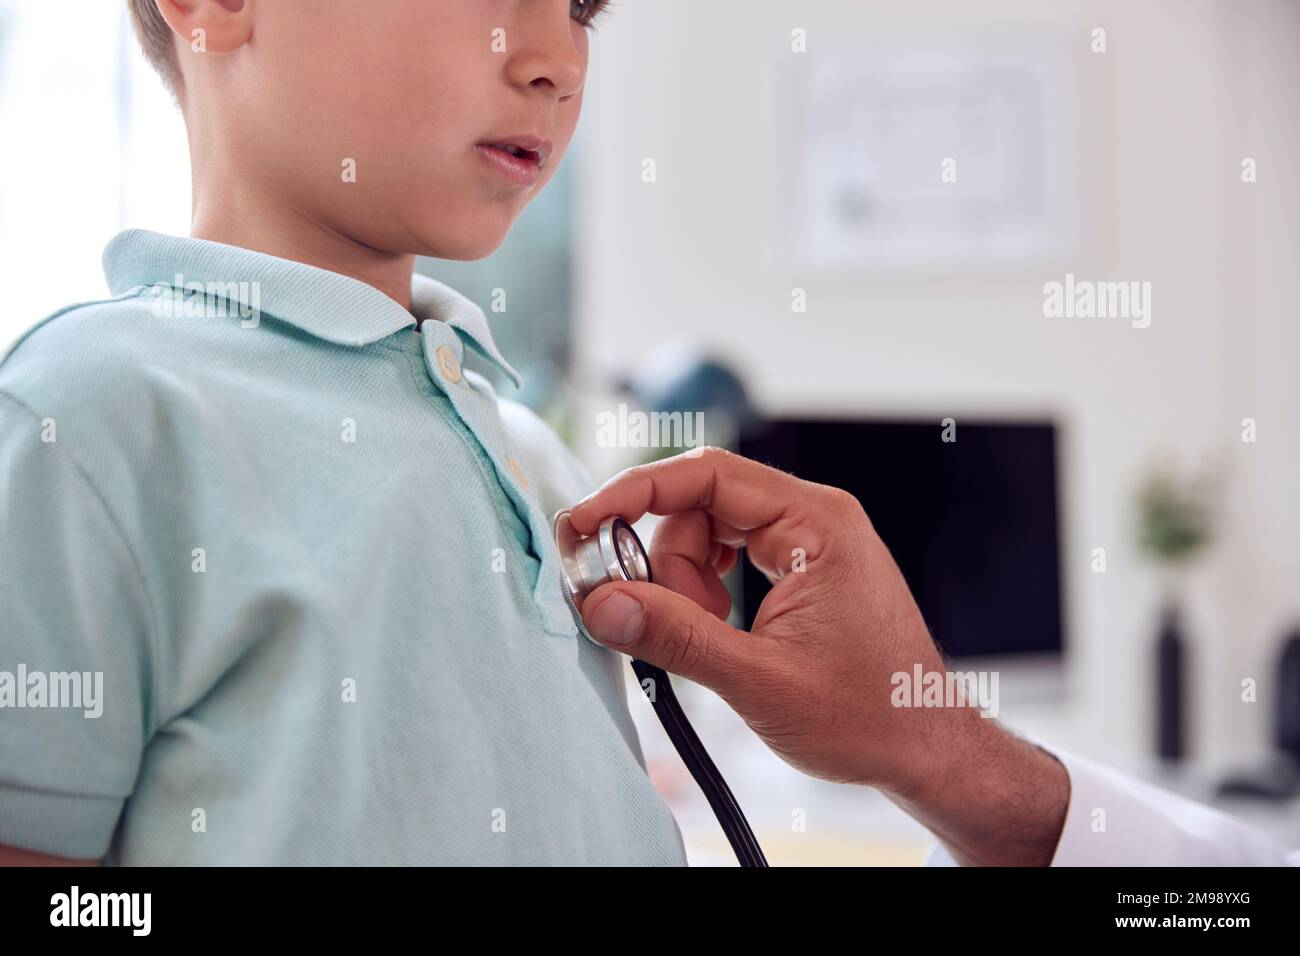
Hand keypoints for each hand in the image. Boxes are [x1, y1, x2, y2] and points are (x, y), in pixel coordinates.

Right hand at [570, 447, 1068, 865]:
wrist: (925, 747)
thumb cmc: (868, 716)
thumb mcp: (761, 681)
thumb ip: (678, 637)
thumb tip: (602, 603)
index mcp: (817, 522)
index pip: (706, 474)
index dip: (634, 493)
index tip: (585, 523)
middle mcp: (815, 517)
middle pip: (700, 505)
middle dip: (665, 560)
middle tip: (654, 616)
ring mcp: (810, 540)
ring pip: (709, 531)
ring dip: (685, 580)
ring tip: (704, 636)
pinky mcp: (803, 566)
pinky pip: (730, 555)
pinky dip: (705, 589)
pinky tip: (716, 628)